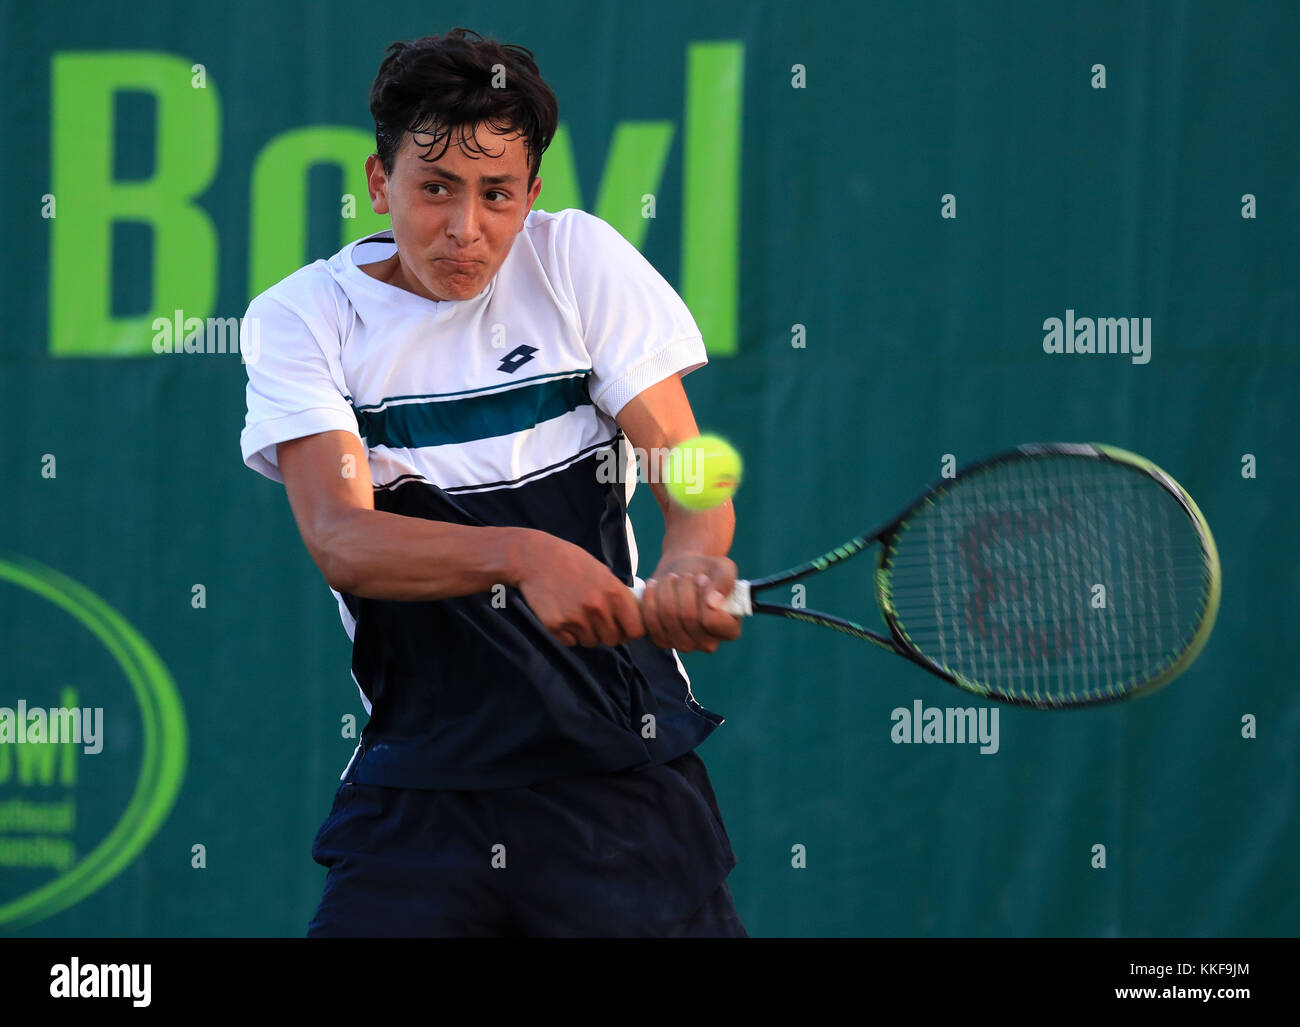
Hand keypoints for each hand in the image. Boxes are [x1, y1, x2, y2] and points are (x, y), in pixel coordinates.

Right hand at [511, 531, 645, 646]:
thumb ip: (619, 595)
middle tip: (599, 622)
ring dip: (588, 634)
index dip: (631, 630)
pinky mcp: (556, 626)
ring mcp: (576, 619)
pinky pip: (571, 642)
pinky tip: (564, 616)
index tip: (624, 627)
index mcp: (614, 592)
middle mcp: (597, 608)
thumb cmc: (573, 562)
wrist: (536, 558)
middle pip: (614, 640)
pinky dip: (570, 635)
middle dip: (609, 633)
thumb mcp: (603, 572)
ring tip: (579, 615)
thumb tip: (634, 617)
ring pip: (592, 642)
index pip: (636, 630)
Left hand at [641, 554, 741, 653]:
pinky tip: (654, 585)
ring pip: (668, 616)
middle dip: (684, 588)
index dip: (703, 596)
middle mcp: (708, 643)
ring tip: (672, 577)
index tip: (702, 578)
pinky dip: (650, 599)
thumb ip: (725, 582)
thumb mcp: (724, 568)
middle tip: (686, 574)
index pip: (712, 621)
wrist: (683, 572)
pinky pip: (650, 622)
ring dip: (666, 590)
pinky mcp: (661, 640)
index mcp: (729, 630)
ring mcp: (683, 645)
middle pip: (688, 617)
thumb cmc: (708, 571)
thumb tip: (713, 602)